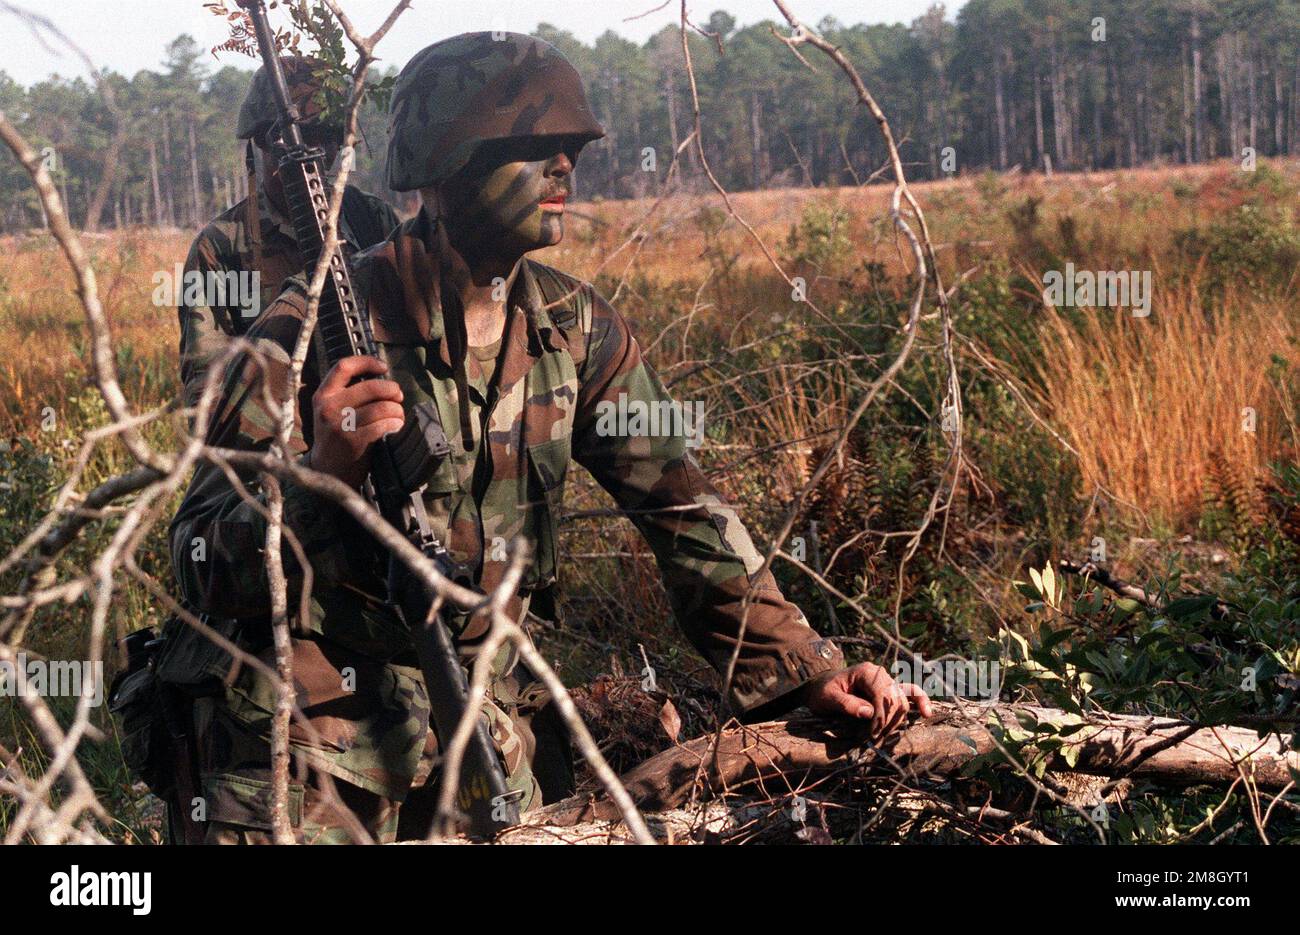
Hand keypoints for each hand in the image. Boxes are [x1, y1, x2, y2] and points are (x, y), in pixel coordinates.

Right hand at [306, 355, 404, 487]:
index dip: (366, 362)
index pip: (344, 367)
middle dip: (391, 390)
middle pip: (369, 387)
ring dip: (396, 410)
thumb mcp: (331, 411)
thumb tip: (383, 381)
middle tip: (398, 395)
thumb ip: (348, 394)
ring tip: (399, 415)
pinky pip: (381, 425)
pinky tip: (396, 426)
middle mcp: (328, 407)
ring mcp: (339, 425)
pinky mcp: (351, 441)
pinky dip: (394, 424)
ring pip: (379, 407)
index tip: (383, 367)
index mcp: (323, 395)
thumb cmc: (335, 436)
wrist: (326, 470)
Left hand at [803, 662, 933, 738]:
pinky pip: (911, 694)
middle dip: (886, 723)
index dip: (880, 717)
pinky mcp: (891, 692)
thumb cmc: (822, 692)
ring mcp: (888, 683)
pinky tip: (927, 714)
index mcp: (866, 672)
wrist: (821, 689)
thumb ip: (847, 704)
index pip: (884, 694)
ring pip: (903, 704)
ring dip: (894, 723)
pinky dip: (920, 702)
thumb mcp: (828, 698)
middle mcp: (881, 675)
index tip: (869, 734)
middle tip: (870, 738)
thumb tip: (869, 713)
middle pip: (896, 701)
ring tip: (878, 736)